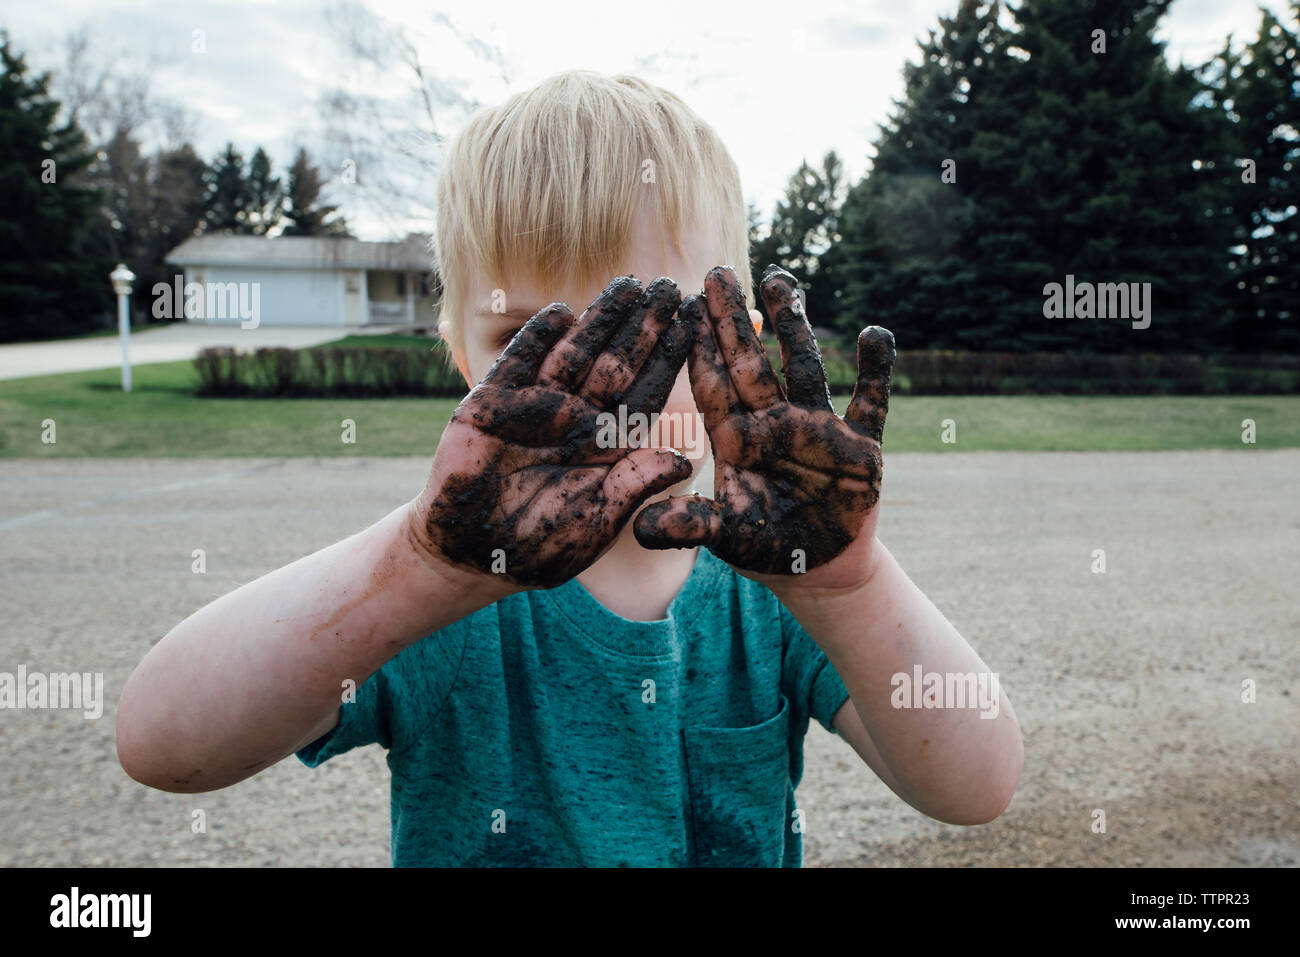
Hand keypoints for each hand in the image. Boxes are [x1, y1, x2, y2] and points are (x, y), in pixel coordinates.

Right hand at [408, 275, 694, 589]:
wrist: (468, 554)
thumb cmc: (538, 548)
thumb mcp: (595, 522)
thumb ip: (634, 487)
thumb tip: (685, 461)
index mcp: (608, 445)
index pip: (646, 393)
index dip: (668, 359)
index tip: (694, 324)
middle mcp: (577, 418)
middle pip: (616, 363)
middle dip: (642, 326)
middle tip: (669, 288)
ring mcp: (536, 406)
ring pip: (575, 354)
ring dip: (599, 320)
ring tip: (628, 286)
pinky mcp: (493, 402)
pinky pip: (519, 363)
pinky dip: (537, 339)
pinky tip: (560, 313)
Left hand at [633, 264, 895, 592]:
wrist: (818, 566)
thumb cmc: (764, 548)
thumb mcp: (726, 537)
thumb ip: (689, 526)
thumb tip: (639, 531)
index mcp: (737, 439)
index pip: (713, 384)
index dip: (699, 346)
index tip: (683, 305)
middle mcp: (774, 422)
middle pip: (752, 362)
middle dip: (735, 319)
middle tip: (717, 271)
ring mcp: (818, 428)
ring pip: (804, 366)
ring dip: (795, 325)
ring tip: (781, 279)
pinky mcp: (862, 445)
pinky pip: (871, 401)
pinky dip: (877, 371)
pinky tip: (875, 333)